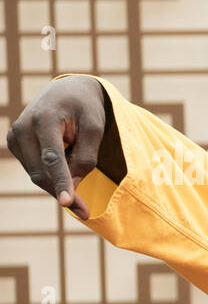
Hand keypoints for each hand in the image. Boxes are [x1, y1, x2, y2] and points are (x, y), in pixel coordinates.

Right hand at [4, 75, 103, 220]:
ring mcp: (15, 137)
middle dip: (63, 192)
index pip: (53, 157)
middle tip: (85, 212)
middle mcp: (23, 128)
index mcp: (44, 119)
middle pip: (42, 172)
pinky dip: (52, 175)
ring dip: (59, 182)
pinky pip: (35, 170)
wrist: (67, 91)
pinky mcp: (15, 144)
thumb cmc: (85, 108)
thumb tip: (71, 188)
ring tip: (78, 165)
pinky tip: (65, 164)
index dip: (61, 181)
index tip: (66, 202)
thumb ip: (85, 158)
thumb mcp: (95, 128)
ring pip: (37, 175)